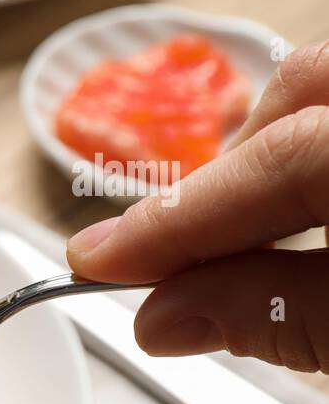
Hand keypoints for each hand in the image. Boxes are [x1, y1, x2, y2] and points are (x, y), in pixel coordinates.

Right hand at [66, 40, 328, 371]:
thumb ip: (283, 315)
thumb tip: (166, 316)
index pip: (282, 159)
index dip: (177, 217)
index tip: (96, 262)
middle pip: (310, 86)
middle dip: (229, 167)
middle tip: (176, 249)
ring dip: (277, 153)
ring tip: (240, 236)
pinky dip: (319, 154)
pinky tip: (309, 213)